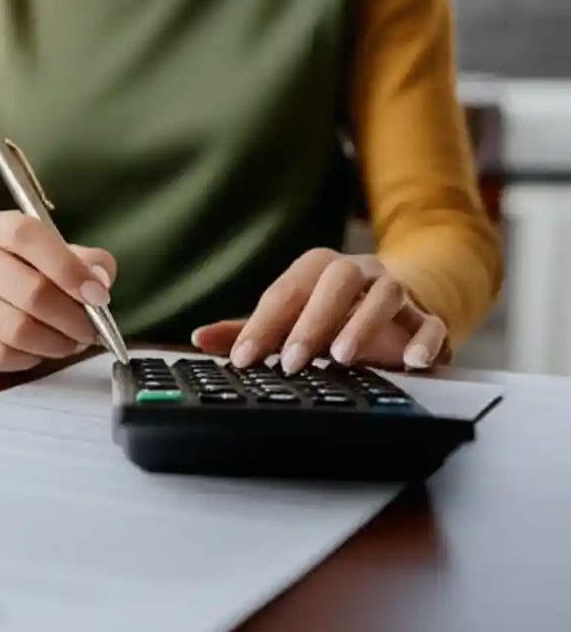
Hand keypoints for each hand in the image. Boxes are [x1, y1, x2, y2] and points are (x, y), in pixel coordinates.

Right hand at [0, 211, 116, 371]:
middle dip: (72, 319)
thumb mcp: (44, 253)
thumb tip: (101, 279)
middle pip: (31, 292)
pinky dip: (28, 359)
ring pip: (17, 330)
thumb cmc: (8, 271)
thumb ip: (81, 260)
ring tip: (70, 344)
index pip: (28, 237)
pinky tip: (38, 351)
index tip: (98, 296)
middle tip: (91, 331)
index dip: (68, 268)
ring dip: (55, 344)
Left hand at [192, 249, 447, 373]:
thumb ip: (251, 329)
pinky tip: (411, 362)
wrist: (404, 301)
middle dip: (312, 320)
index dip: (263, 324)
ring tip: (343, 358)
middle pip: (338, 281)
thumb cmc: (336, 311)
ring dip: (363, 324)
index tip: (243, 358)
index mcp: (320, 269)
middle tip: (291, 361)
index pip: (287, 291)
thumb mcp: (292, 320)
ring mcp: (397, 292)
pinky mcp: (428, 318)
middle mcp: (360, 272)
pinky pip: (432, 323)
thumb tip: (200, 338)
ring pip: (385, 294)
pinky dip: (424, 340)